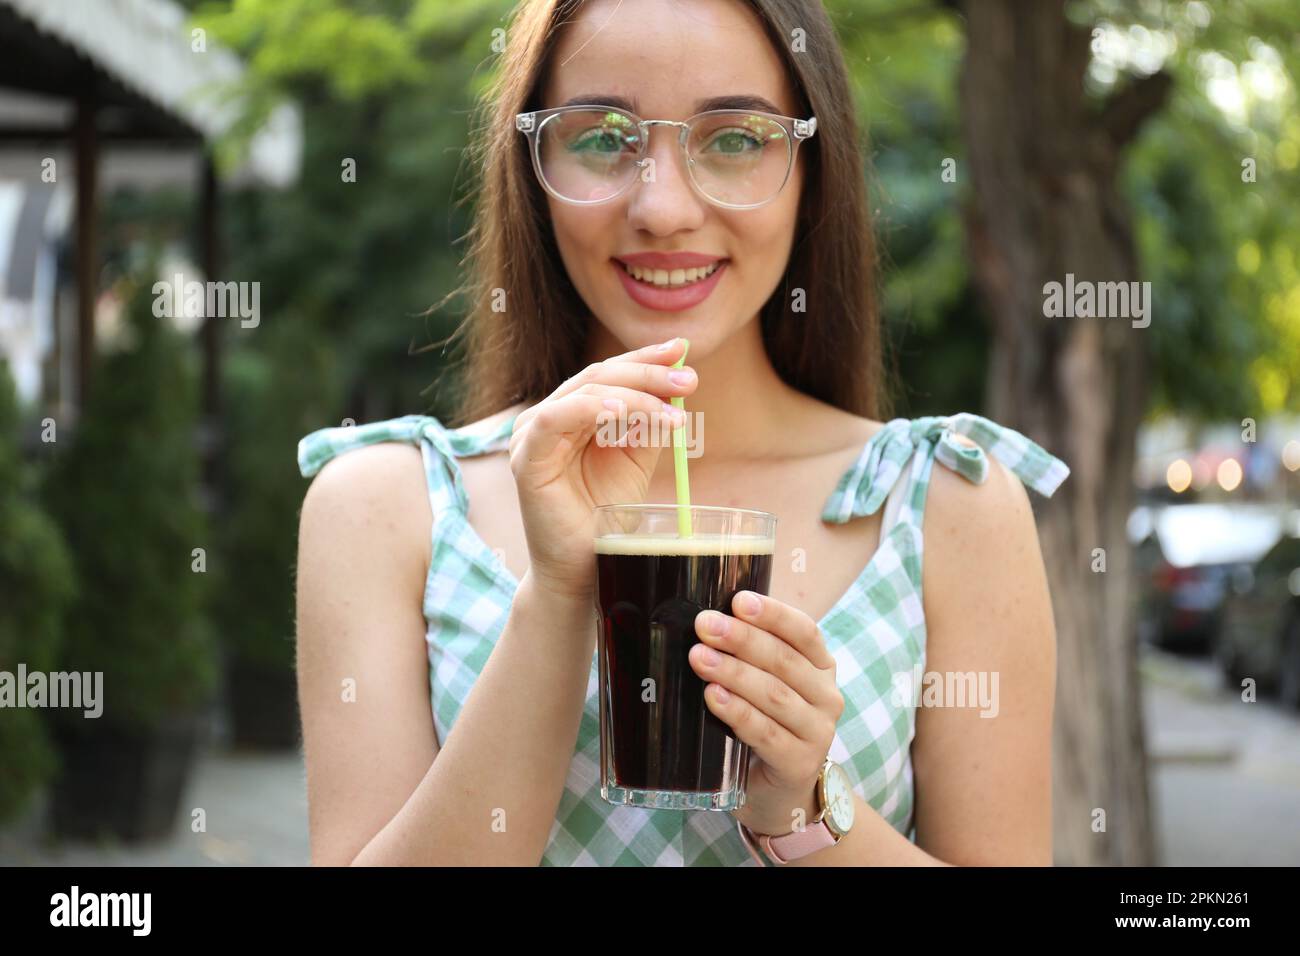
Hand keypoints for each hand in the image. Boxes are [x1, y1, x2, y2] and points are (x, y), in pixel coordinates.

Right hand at [509, 337, 695, 600]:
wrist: (585, 571)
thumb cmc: (607, 518)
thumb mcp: (637, 461)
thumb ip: (650, 423)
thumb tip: (677, 383)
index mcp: (574, 413)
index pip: (610, 373)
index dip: (646, 358)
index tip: (683, 350)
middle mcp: (550, 416)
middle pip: (600, 376)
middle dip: (648, 374)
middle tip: (688, 380)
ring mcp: (532, 434)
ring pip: (585, 392)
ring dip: (633, 395)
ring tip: (673, 409)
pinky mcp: (525, 457)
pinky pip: (554, 418)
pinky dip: (591, 409)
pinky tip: (623, 412)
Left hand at [689, 591, 843, 836]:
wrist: (777, 792)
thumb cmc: (765, 724)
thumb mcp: (764, 683)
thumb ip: (749, 654)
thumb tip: (706, 619)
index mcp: (821, 666)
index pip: (804, 631)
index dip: (773, 614)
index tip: (739, 600)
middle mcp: (827, 696)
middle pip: (785, 660)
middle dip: (742, 639)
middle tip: (705, 625)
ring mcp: (818, 732)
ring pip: (774, 695)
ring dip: (734, 673)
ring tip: (699, 658)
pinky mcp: (799, 763)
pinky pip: (765, 732)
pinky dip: (737, 712)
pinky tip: (713, 697)